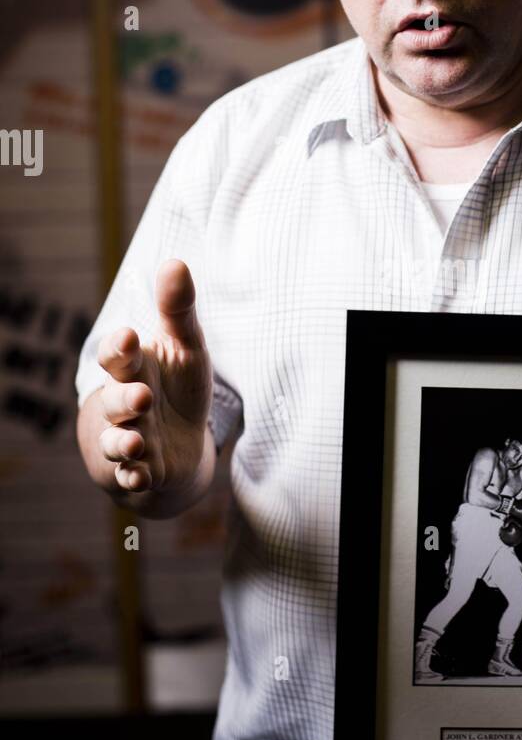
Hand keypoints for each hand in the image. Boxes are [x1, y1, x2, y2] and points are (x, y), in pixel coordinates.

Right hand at [95, 259, 212, 495]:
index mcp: (133, 368)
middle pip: (117, 400)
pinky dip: (135, 478)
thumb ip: (178, 310)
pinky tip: (141, 477)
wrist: (178, 441)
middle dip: (126, 399)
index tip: (129, 338)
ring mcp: (130, 439)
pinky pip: (132, 477)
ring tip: (137, 442)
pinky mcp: (141, 470)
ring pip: (119, 442)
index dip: (120, 349)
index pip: (117, 356)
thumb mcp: (185, 346)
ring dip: (125, 443)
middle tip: (143, 396)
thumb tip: (175, 262)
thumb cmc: (177, 386)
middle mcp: (125, 404)